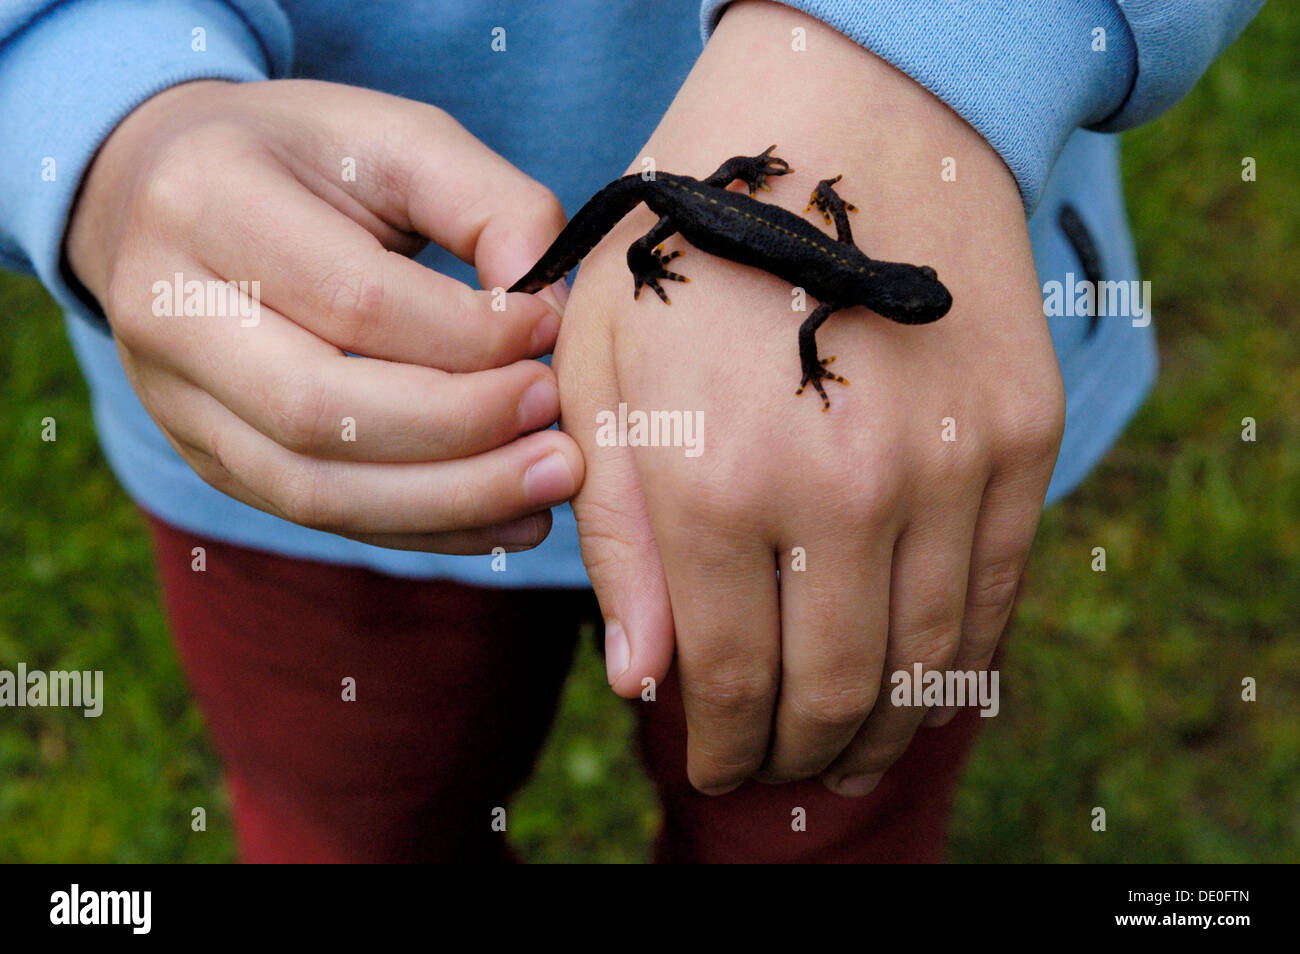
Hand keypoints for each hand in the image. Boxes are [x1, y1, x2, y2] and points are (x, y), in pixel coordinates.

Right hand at [66, 79, 582, 552]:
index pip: (356, 301)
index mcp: (206, 202)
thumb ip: (491, 204)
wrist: (169, 193)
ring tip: (552, 481)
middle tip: (558, 421)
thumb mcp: (400, 138)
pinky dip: (424, 530)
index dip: (471, 333)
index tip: (550, 328)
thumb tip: (551, 311)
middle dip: (463, 430)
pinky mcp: (207, 459)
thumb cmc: (307, 160)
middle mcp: (163, 311)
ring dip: (452, 501)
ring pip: (314, 490)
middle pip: (322, 412)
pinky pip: (318, 519)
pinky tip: (508, 519)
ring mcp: (174, 400)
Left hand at [556, 2, 1063, 792]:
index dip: (720, 742)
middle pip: (833, 691)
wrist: (845, 120)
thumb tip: (644, 684)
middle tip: (773, 774)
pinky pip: (997, 595)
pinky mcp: (1022, 439)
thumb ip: (621, 538)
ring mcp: (951, 465)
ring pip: (926, 664)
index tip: (713, 766)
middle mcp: (845, 488)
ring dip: (883, 734)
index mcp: (719, 476)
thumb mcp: (605, 373)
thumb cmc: (694, 248)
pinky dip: (957, 665)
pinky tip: (920, 691)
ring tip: (847, 761)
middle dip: (796, 754)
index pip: (726, 674)